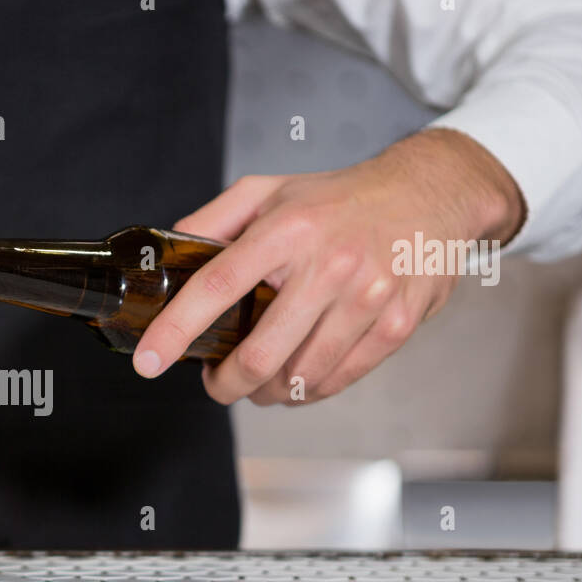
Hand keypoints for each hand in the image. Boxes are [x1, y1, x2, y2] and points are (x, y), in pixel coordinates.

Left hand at [133, 129, 523, 404]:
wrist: (432, 193)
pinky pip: (339, 380)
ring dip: (268, 392)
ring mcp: (368, 298)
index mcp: (288, 230)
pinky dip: (308, 390)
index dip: (176, 330)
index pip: (217, 287)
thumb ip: (214, 220)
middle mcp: (330, 265)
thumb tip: (167, 254)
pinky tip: (298, 379)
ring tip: (259, 380)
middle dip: (226, 384)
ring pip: (300, 378)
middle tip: (217, 383)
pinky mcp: (397, 324)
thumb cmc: (340, 198)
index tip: (149, 360)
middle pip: (260, 355)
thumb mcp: (270, 190)